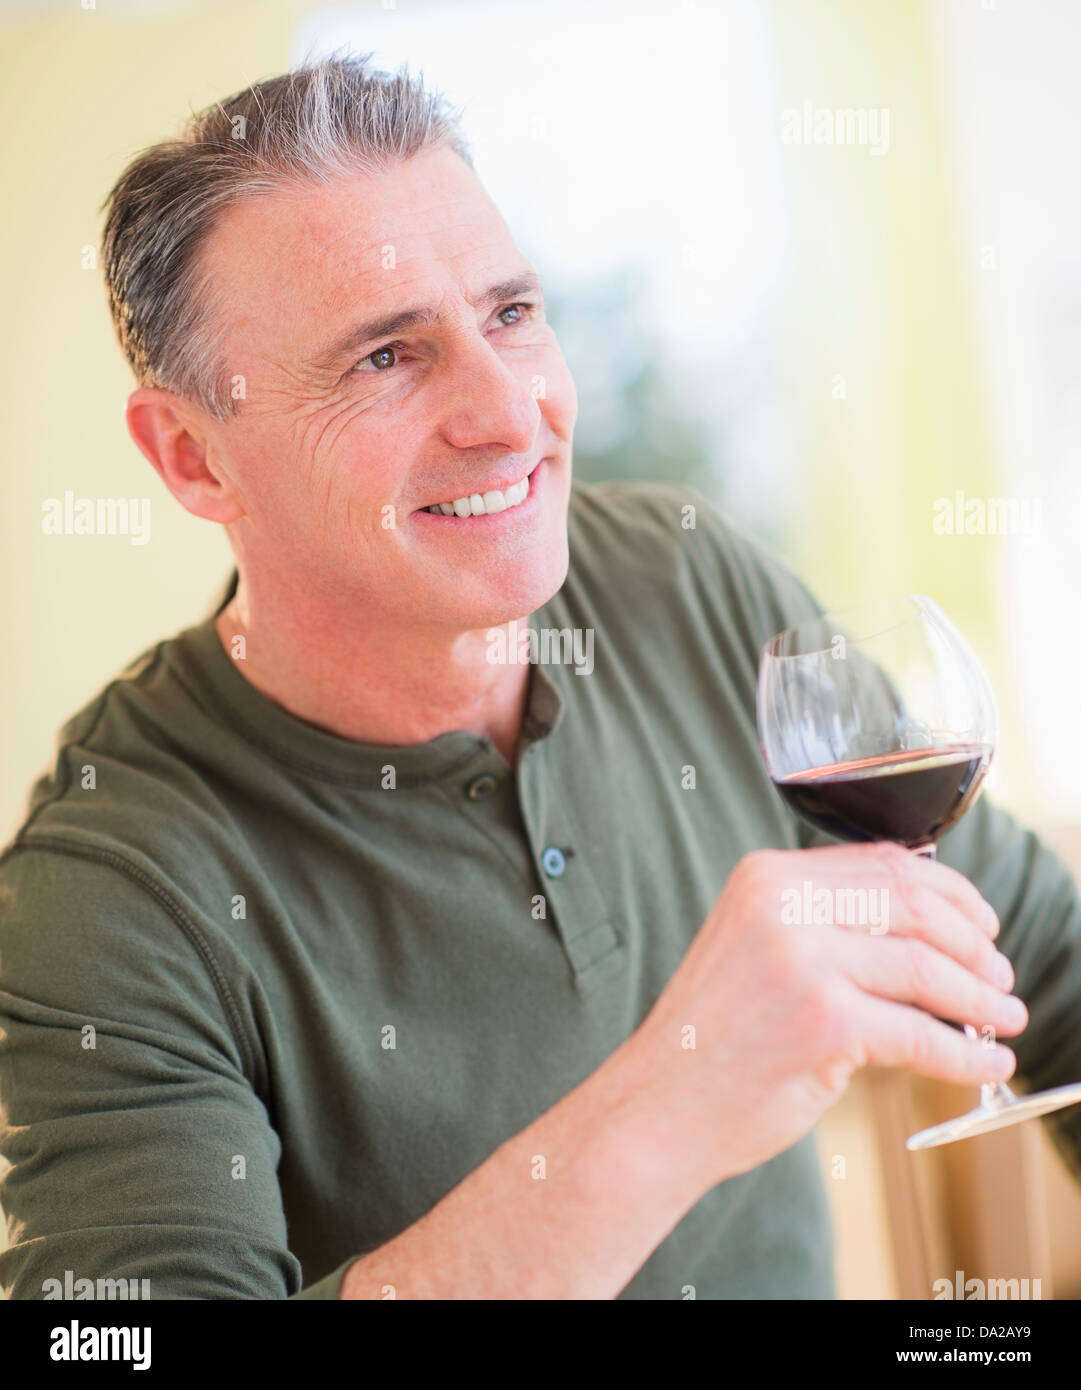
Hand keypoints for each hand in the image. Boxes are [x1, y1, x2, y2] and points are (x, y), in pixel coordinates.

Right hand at [626, 842, 1023, 1189]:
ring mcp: (802, 959)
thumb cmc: (713, 1038)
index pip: (886, 863)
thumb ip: (827, 926)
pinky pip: (921, 1034)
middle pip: (916, 907)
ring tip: (1002, 1019)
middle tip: (999, 977)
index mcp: (767, 876)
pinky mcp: (822, 1020)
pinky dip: (964, 1055)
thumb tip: (934, 936)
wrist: (658, 1105)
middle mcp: (782, 903)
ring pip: (927, 969)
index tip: (981, 923)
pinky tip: (983, 1064)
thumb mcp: (759, 951)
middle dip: (974, 945)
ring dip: (980, 1000)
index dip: (951, 893)